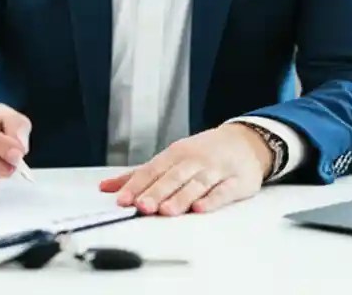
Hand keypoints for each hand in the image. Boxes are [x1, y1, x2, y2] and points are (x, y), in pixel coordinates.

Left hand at [98, 123, 272, 215]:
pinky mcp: (236, 182)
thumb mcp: (170, 158)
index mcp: (175, 155)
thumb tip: (106, 187)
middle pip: (172, 178)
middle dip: (156, 192)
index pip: (152, 170)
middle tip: (142, 206)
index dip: (137, 186)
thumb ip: (139, 175)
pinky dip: (212, 200)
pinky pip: (223, 192)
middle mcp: (194, 161)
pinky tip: (200, 208)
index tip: (123, 200)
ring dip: (181, 198)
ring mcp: (216, 170)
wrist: (245, 142)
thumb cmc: (203, 153)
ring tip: (166, 211)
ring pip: (196, 185)